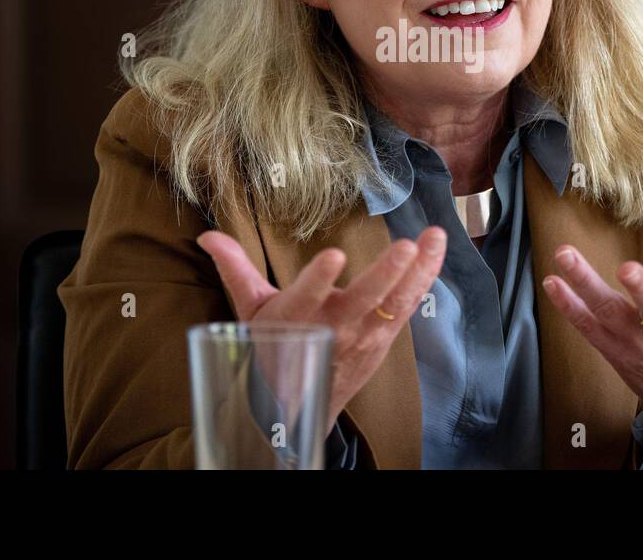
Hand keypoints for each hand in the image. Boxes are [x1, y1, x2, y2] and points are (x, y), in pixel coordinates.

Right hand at [196, 226, 446, 430]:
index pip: (305, 298)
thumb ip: (235, 268)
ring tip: (432, 238)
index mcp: (295, 319)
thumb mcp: (250, 310)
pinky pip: (408, 306)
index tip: (333, 256)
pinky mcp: (383, 338)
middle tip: (405, 247)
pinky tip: (435, 250)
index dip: (318, 279)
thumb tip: (208, 235)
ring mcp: (363, 336)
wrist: (298, 407)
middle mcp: (333, 329)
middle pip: (363, 302)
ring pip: (394, 304)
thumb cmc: (274, 348)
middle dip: (386, 275)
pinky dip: (424, 278)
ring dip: (417, 271)